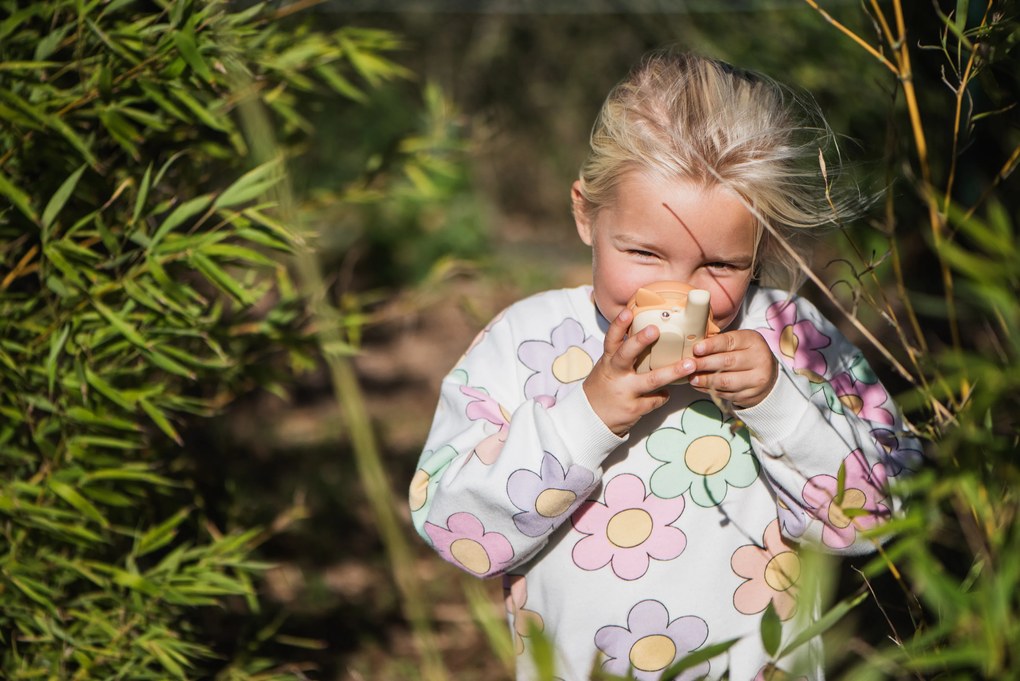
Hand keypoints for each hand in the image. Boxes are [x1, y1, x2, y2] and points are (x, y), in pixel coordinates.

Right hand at [583, 307, 695, 435]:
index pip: (611, 340)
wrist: (590, 419)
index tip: (628, 312)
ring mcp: (625, 392)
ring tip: (689, 364)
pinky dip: (664, 395)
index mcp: (608, 362)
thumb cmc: (604, 388)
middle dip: (640, 341)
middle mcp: (615, 374)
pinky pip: (656, 399)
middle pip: (626, 355)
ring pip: (651, 380)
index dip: (618, 325)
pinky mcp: (634, 408)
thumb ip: (622, 354)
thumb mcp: (607, 368)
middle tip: (655, 329)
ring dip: (672, 372)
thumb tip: (646, 333)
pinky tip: (665, 393)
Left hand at [683, 330, 777, 407]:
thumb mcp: (739, 341)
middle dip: (704, 364)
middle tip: (688, 365)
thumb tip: (693, 346)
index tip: (696, 349)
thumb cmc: (746, 354)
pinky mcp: (750, 395)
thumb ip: (720, 342)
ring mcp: (756, 379)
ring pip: (726, 381)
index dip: (711, 346)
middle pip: (727, 362)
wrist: (767, 375)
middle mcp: (758, 359)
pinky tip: (700, 386)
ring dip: (705, 380)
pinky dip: (710, 390)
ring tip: (692, 378)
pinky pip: (726, 394)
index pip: (729, 342)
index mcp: (753, 341)